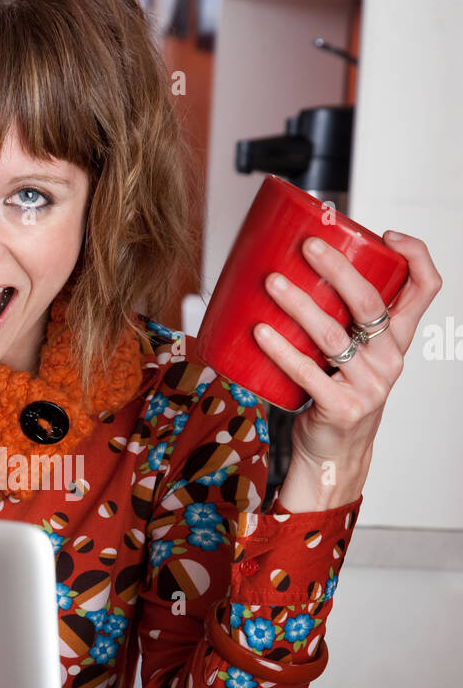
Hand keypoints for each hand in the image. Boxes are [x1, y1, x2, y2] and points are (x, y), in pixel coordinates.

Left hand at [254, 230, 442, 508]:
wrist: (334, 453)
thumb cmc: (337, 392)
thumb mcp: (354, 354)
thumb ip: (340, 318)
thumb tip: (291, 266)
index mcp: (397, 339)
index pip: (426, 289)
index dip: (416, 256)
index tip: (386, 235)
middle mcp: (390, 359)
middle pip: (371, 303)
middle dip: (338, 269)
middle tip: (308, 246)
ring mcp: (369, 385)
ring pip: (333, 336)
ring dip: (300, 305)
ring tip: (272, 283)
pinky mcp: (342, 407)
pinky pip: (308, 373)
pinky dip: (281, 350)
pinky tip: (261, 331)